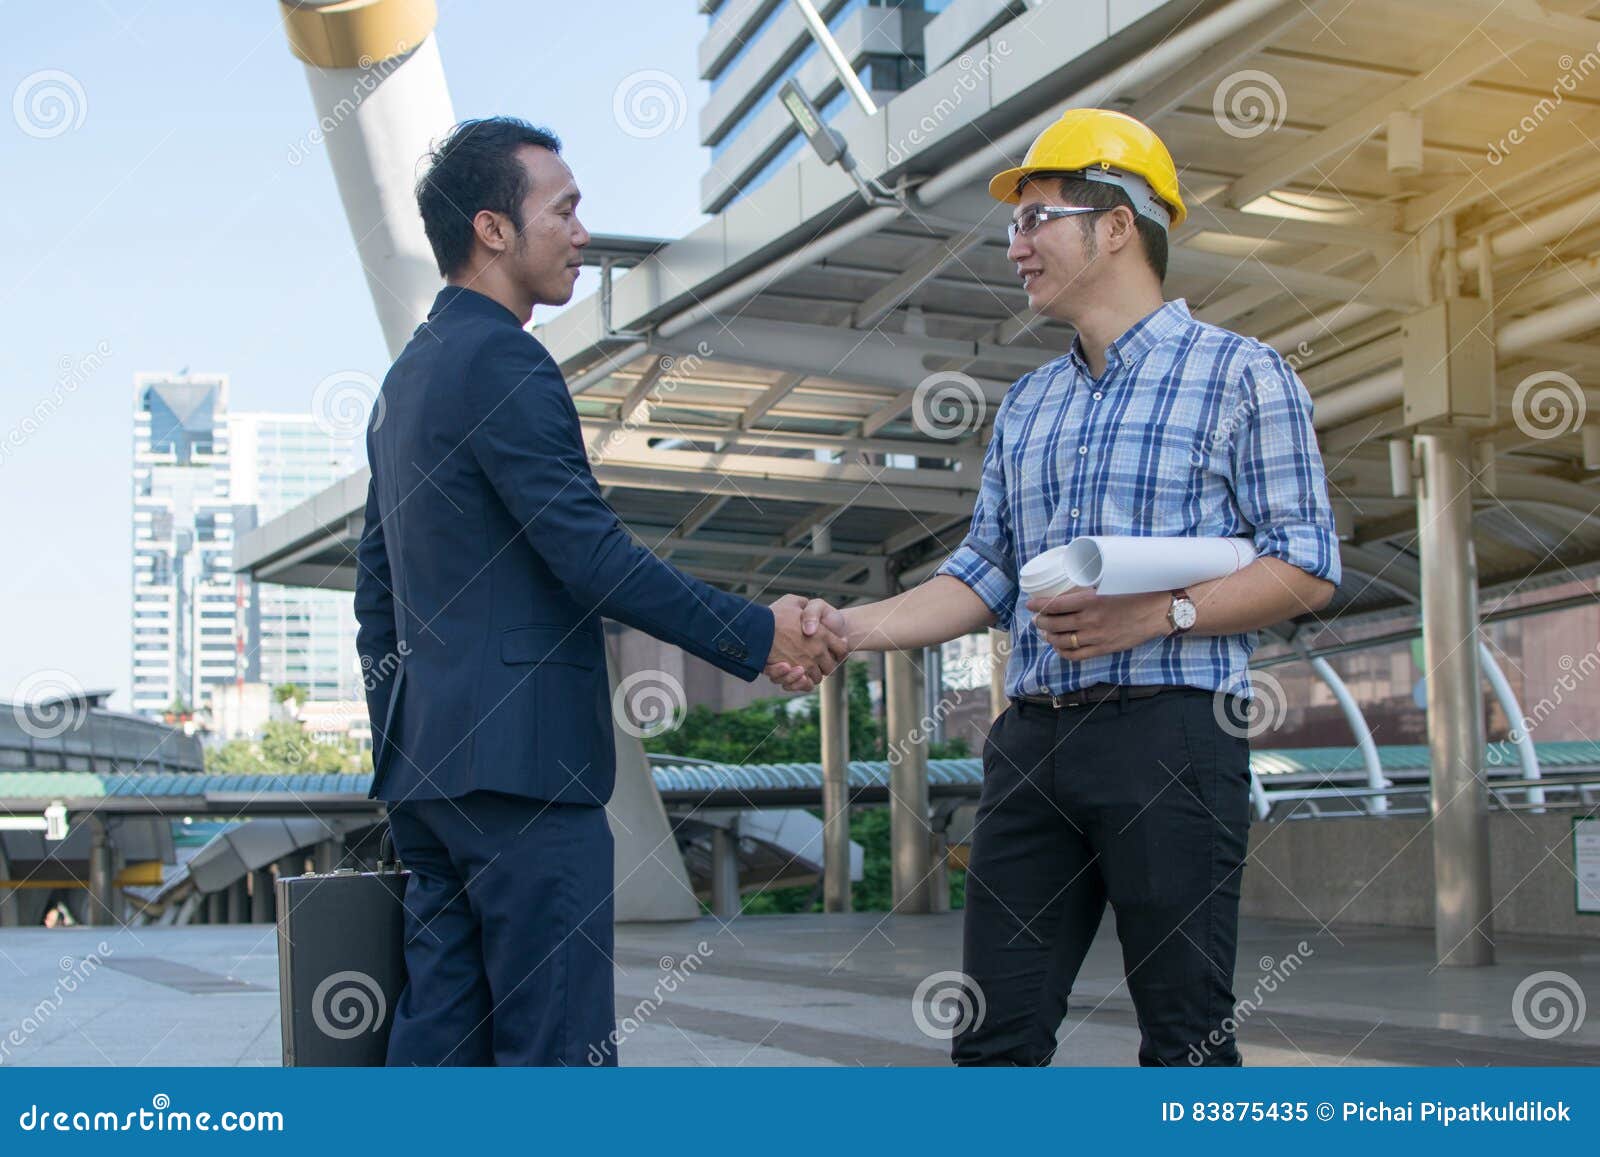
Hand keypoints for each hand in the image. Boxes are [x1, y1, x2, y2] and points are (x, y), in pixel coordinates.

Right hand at [765, 595, 848, 691]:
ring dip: (813, 673)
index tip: (832, 648)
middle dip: (826, 663)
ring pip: (818, 677)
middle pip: (832, 666)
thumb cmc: (773, 616)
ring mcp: (807, 664)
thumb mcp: (792, 601)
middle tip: (817, 659)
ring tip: (804, 666)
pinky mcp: (794, 674)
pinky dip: (803, 682)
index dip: (839, 649)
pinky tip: (798, 673)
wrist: (756, 630)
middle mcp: (818, 651)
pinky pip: (806, 684)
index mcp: (823, 634)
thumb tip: (807, 606)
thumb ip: (805, 605)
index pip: (842, 649)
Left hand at [1026, 587, 1170, 662]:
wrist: (1158, 612)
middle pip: (1054, 624)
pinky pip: (1076, 655)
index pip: (1055, 605)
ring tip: (1046, 633)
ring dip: (1049, 637)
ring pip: (1061, 641)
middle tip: (1038, 618)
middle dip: (1040, 622)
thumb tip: (1066, 591)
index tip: (1030, 604)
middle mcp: (1090, 620)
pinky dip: (1062, 651)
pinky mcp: (1103, 649)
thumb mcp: (1109, 585)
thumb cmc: (1136, 593)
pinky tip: (1059, 646)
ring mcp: (1096, 637)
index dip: (1038, 605)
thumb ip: (1087, 590)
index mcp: (1090, 601)